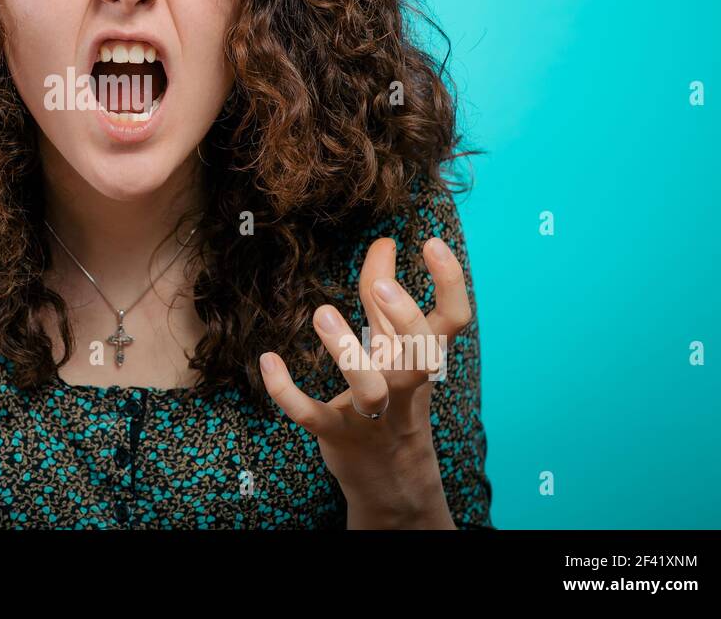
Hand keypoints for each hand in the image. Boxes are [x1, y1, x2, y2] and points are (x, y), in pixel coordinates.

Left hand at [259, 237, 471, 527]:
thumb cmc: (390, 396)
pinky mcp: (338, 435)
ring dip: (347, 352)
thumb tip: (384, 241)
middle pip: (420, 355)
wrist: (390, 478)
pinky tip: (268, 361)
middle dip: (404, 319)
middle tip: (381, 284)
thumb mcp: (392, 347)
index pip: (452, 321)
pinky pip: (312, 415)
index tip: (432, 242)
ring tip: (322, 311)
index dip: (450, 283)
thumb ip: (382, 297)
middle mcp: (405, 387)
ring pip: (369, 388)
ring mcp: (373, 414)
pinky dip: (288, 392)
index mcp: (422, 360)